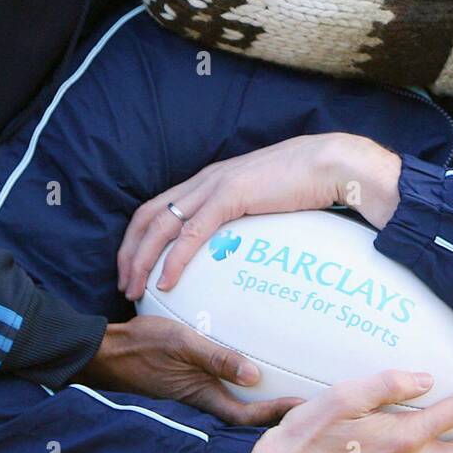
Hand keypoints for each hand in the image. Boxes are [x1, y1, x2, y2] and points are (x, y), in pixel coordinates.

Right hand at [78, 317, 301, 425]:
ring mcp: (189, 402)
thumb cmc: (143, 344)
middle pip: (241, 422)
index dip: (274, 415)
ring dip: (254, 411)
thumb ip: (217, 358)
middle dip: (270, 420)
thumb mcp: (182, 342)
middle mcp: (198, 407)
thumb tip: (255, 374)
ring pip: (229, 413)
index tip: (301, 408)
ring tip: (283, 400)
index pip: (245, 417)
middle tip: (303, 411)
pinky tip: (247, 385)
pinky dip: (235, 398)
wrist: (105, 353)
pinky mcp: (182, 394)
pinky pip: (215, 401)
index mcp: (201, 398)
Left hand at [117, 133, 403, 299]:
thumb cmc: (305, 183)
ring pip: (161, 225)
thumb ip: (246, 215)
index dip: (139, 237)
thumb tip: (244, 244)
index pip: (158, 207)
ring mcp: (215, 187)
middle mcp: (204, 181)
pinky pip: (192, 233)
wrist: (329, 163)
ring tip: (134, 289)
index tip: (133, 266)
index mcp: (209, 180)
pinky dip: (174, 259)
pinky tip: (167, 282)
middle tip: (123, 285)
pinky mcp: (230, 197)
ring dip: (142, 259)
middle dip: (129, 251)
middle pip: (148, 216)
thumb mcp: (264, 199)